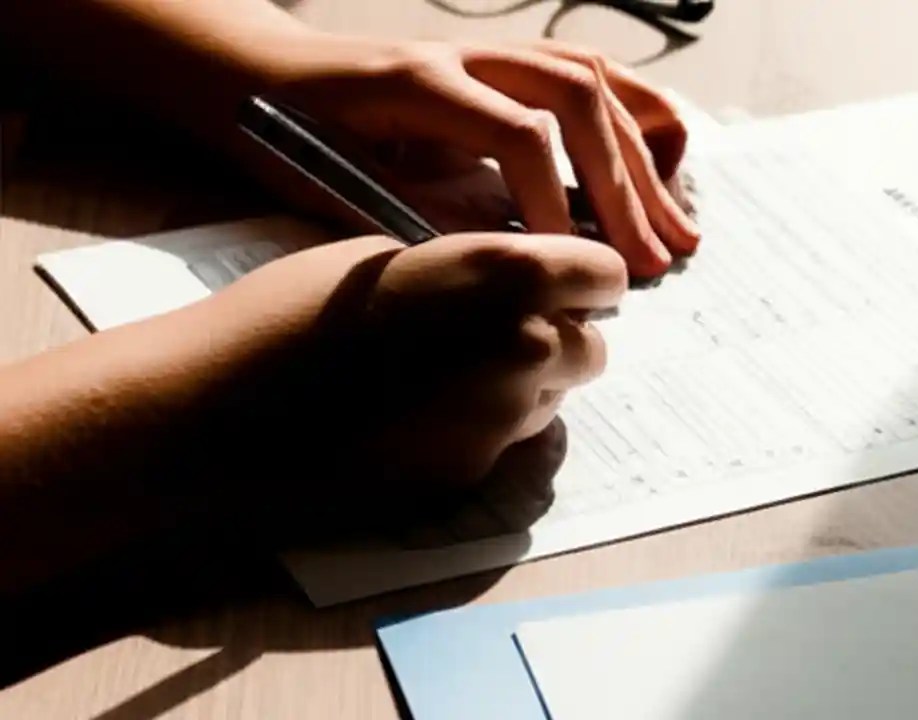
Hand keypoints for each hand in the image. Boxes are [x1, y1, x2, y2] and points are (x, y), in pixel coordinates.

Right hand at [196, 230, 624, 526]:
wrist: (223, 414)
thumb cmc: (291, 313)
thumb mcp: (387, 259)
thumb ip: (469, 274)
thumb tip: (505, 289)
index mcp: (508, 278)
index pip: (604, 274)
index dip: (587, 277)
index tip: (571, 281)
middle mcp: (525, 351)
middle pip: (591, 350)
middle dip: (561, 338)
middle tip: (502, 330)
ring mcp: (501, 423)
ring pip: (551, 401)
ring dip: (525, 386)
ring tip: (448, 373)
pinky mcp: (469, 478)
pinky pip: (503, 444)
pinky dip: (481, 429)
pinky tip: (416, 418)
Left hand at [253, 35, 699, 278]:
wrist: (258, 77)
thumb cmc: (290, 142)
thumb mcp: (346, 192)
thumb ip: (434, 220)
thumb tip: (521, 264)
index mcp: (420, 83)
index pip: (521, 135)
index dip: (556, 208)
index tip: (572, 271)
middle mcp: (465, 54)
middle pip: (578, 101)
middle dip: (625, 189)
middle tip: (654, 263)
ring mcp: (489, 50)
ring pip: (597, 81)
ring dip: (646, 159)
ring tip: (680, 228)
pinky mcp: (503, 62)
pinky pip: (589, 73)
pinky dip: (635, 117)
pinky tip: (664, 163)